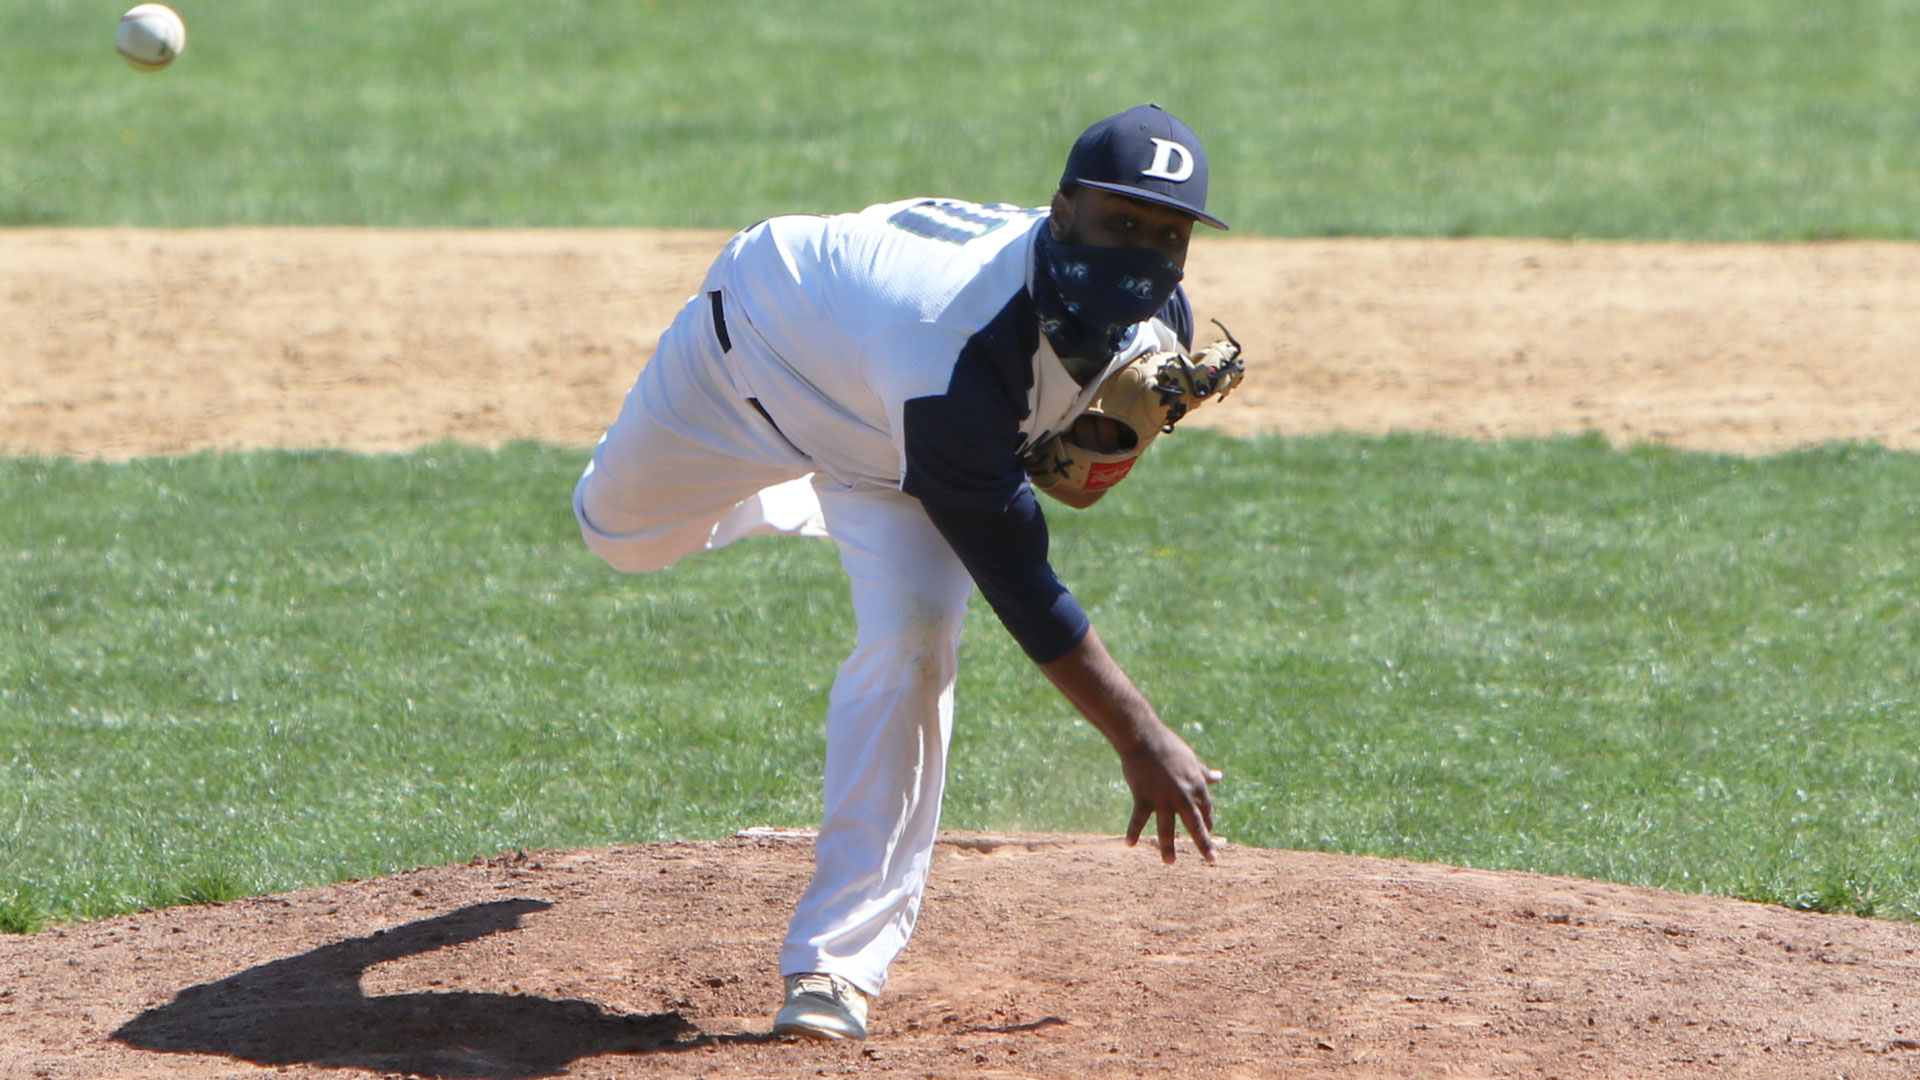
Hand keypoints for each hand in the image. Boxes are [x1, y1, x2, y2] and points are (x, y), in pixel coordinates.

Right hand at [1118, 727, 1222, 864]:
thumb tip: (1219, 777)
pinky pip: (1139, 819)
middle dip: (1203, 843)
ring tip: (1170, 862)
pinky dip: (1133, 831)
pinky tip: (1130, 844)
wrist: (1143, 737)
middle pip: (1195, 824)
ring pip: (1168, 828)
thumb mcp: (1190, 759)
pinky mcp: (1144, 798)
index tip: (1208, 828)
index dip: (1208, 820)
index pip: (1206, 808)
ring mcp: (1163, 798)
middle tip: (1211, 859)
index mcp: (1196, 784)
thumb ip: (1203, 772)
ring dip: (1168, 847)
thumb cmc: (1167, 745)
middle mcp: (1182, 795)